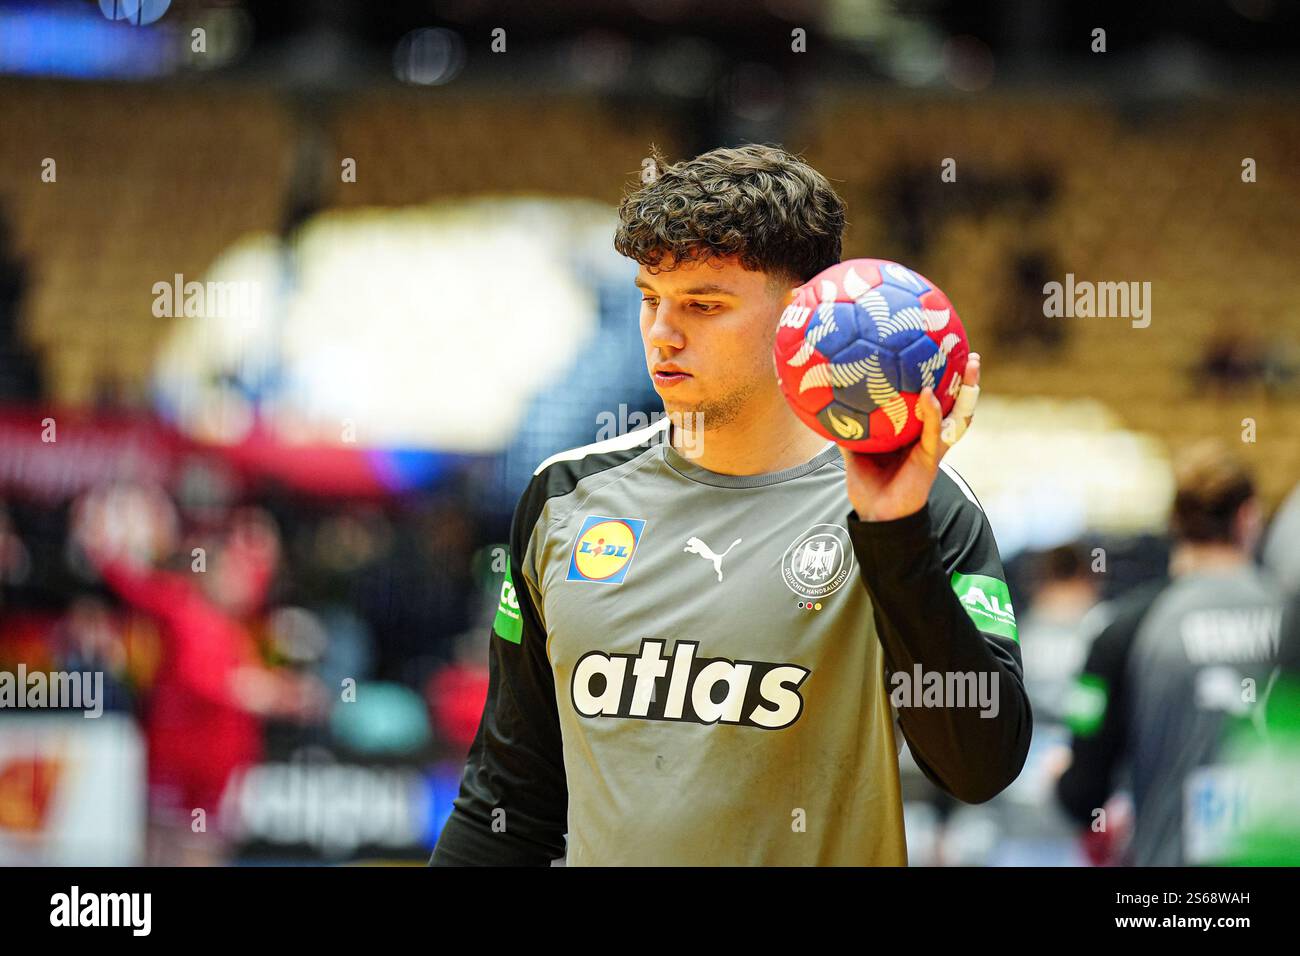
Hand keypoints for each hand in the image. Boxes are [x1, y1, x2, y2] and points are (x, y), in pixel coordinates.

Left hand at [840, 352, 981, 521]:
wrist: (875, 515)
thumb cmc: (868, 484)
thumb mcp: (854, 450)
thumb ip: (847, 428)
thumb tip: (827, 403)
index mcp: (914, 432)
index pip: (933, 400)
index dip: (941, 379)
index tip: (941, 352)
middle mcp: (928, 435)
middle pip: (954, 402)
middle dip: (965, 378)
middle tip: (968, 351)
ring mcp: (932, 445)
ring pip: (957, 413)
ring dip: (967, 389)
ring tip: (971, 364)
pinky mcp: (930, 457)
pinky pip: (935, 430)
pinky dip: (933, 411)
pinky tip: (930, 394)